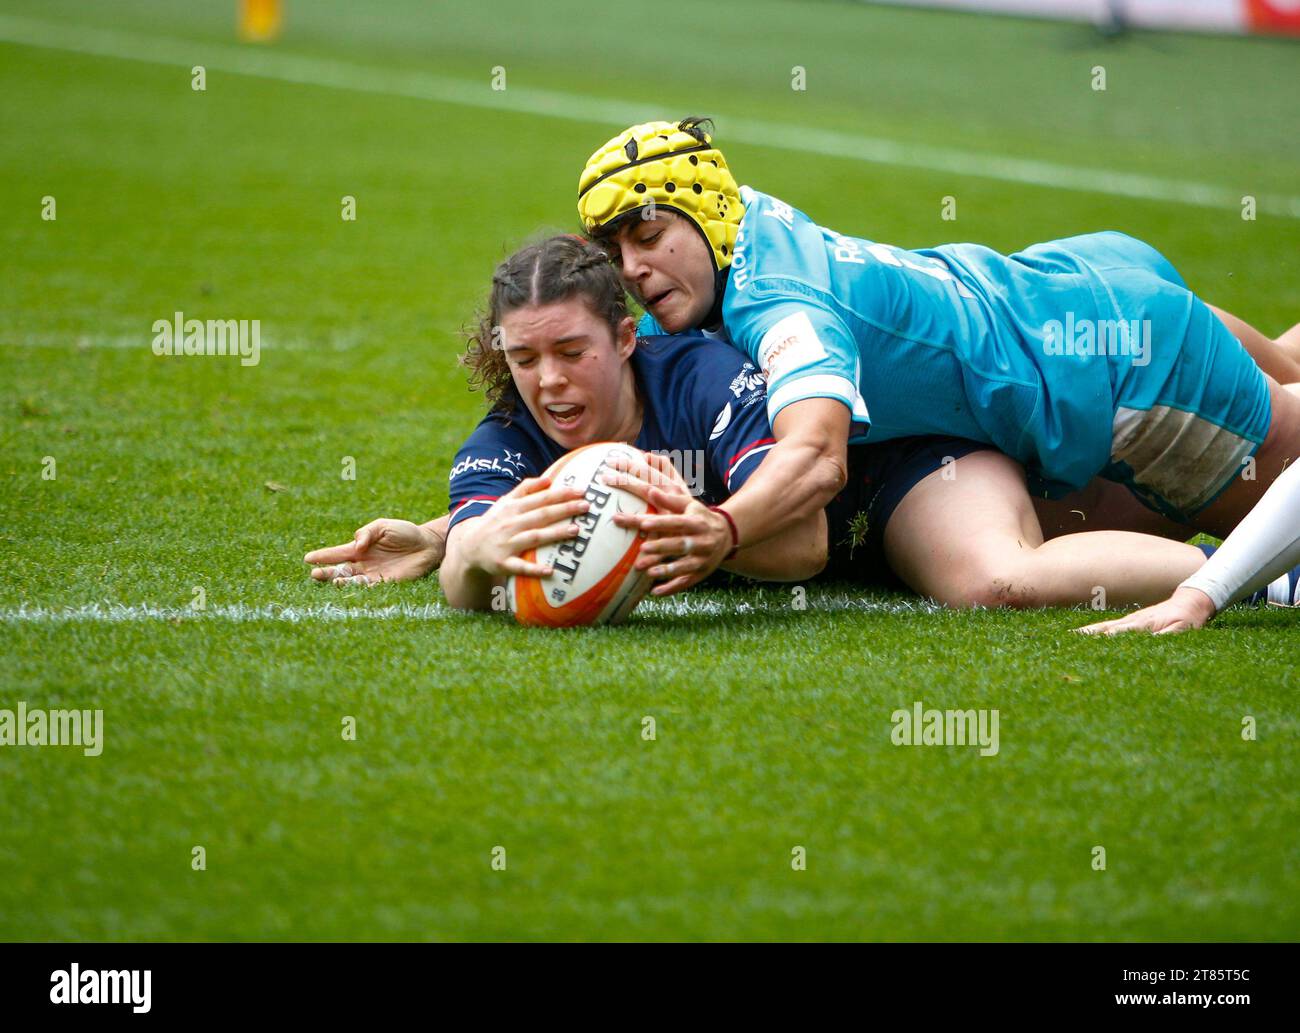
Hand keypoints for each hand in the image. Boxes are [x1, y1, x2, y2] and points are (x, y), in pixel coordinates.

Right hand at [305, 518, 444, 585]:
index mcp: (360, 548)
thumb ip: (367, 533)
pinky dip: (360, 589)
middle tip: (315, 574)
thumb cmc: (405, 532)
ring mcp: (374, 574)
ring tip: (333, 581)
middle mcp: (364, 563)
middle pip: (340, 570)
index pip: (338, 553)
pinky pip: (370, 588)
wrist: (428, 544)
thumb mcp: (383, 526)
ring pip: (352, 581)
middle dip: (327, 572)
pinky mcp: (386, 583)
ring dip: (341, 582)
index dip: (323, 556)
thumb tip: (356, 545)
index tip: (308, 558)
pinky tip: (351, 588)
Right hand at [458, 476, 588, 577]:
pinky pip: (520, 566)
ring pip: (534, 537)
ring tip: (576, 530)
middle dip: (564, 509)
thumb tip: (548, 479)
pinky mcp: (503, 563)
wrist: (468, 547)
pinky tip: (550, 571)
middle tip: (587, 506)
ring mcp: (507, 544)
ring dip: (554, 534)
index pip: (541, 498)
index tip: (581, 491)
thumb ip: (525, 489)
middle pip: (541, 515)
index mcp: (513, 508)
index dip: (561, 494)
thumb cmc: (494, 522)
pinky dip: (534, 569)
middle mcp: (510, 524)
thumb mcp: (505, 502)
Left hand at [606, 455, 732, 595]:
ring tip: (649, 573)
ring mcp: (702, 559)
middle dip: (661, 547)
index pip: (676, 522)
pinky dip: (671, 588)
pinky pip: (686, 582)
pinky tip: (655, 592)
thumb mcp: (690, 506)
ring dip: (667, 570)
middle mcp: (701, 541)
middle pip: (680, 545)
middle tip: (642, 549)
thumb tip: (650, 491)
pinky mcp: (701, 573)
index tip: (643, 523)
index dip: (661, 523)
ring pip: (684, 567)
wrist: (727, 535)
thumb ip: (670, 500)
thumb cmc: (701, 517)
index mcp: (696, 523)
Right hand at [1075, 586, 1217, 635]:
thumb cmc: (1188, 618)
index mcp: (1141, 625)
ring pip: (1104, 627)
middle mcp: (1131, 621)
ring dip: (1086, 632)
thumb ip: (1164, 637)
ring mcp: (1130, 620)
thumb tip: (1145, 645)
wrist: (1192, 600)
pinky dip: (1096, 631)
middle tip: (1066, 642)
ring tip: (1069, 639)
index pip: (1115, 634)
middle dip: (1084, 635)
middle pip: (1103, 629)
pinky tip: (1089, 635)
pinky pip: (1110, 627)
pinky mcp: (1132, 621)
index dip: (1099, 640)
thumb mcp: (1181, 630)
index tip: (1083, 647)